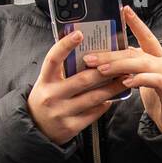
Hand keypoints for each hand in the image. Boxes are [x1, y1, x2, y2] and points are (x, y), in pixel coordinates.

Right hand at [27, 29, 128, 144]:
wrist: (37, 129)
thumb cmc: (46, 99)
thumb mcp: (47, 82)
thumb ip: (62, 69)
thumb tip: (83, 48)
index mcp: (45, 81)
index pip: (54, 59)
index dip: (65, 45)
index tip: (79, 34)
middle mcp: (51, 96)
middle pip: (82, 80)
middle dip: (105, 71)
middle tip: (121, 63)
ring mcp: (61, 112)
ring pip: (93, 98)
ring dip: (112, 88)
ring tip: (124, 79)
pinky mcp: (70, 127)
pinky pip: (93, 113)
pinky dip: (104, 104)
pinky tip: (111, 98)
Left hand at [84, 5, 161, 133]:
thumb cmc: (159, 97)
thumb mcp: (143, 79)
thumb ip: (131, 68)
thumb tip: (110, 60)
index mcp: (157, 57)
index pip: (146, 36)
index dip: (136, 23)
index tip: (124, 10)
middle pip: (135, 53)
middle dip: (111, 54)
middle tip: (91, 58)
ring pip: (142, 64)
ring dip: (120, 66)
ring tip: (102, 70)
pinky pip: (154, 81)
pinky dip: (139, 80)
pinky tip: (126, 83)